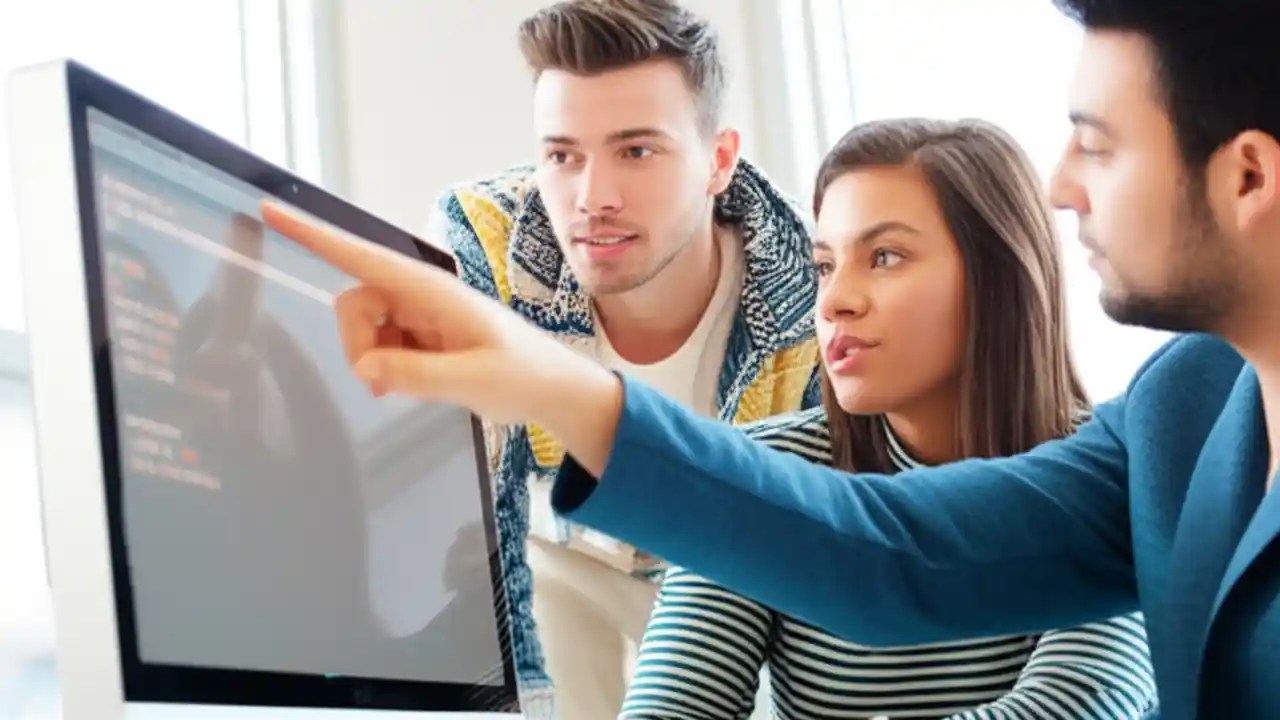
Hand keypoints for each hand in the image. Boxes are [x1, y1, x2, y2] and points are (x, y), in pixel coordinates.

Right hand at [258, 200, 620, 474]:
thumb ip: (417, 373)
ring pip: (362, 328)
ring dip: (370, 359)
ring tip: (404, 385)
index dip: (315, 234)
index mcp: (432, 289)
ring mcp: (417, 314)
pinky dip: (382, 367)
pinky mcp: (418, 335)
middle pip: (353, 303)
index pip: (362, 255)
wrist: (551, 389)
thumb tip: (366, 365)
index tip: (274, 210)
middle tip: (382, 383)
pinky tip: (409, 383)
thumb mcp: (473, 380)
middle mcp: (420, 294)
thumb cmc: (522, 375)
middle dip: (356, 343)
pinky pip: (378, 345)